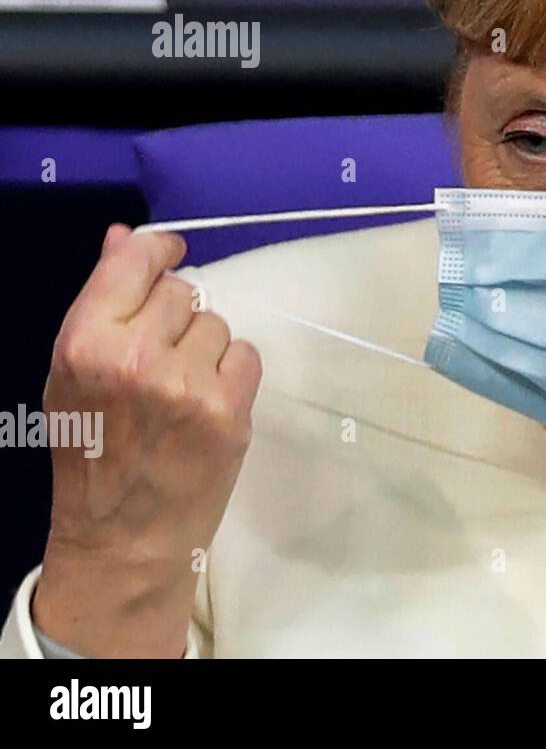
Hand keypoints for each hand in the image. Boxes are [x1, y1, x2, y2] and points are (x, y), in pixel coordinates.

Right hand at [32, 225, 260, 657]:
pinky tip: (205, 404)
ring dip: (203, 347)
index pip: (135, 262)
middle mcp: (137, 357)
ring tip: (177, 390)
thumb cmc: (91, 451)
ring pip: (217, 323)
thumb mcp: (73, 374)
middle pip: (183, 292)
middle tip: (157, 359)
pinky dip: (231, 373)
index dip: (157, 250)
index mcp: (86, 344)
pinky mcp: (229, 408)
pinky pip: (246, 354)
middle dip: (174, 317)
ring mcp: (188, 384)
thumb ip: (102, 301)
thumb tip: (124, 235)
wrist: (123, 536)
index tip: (169, 251)